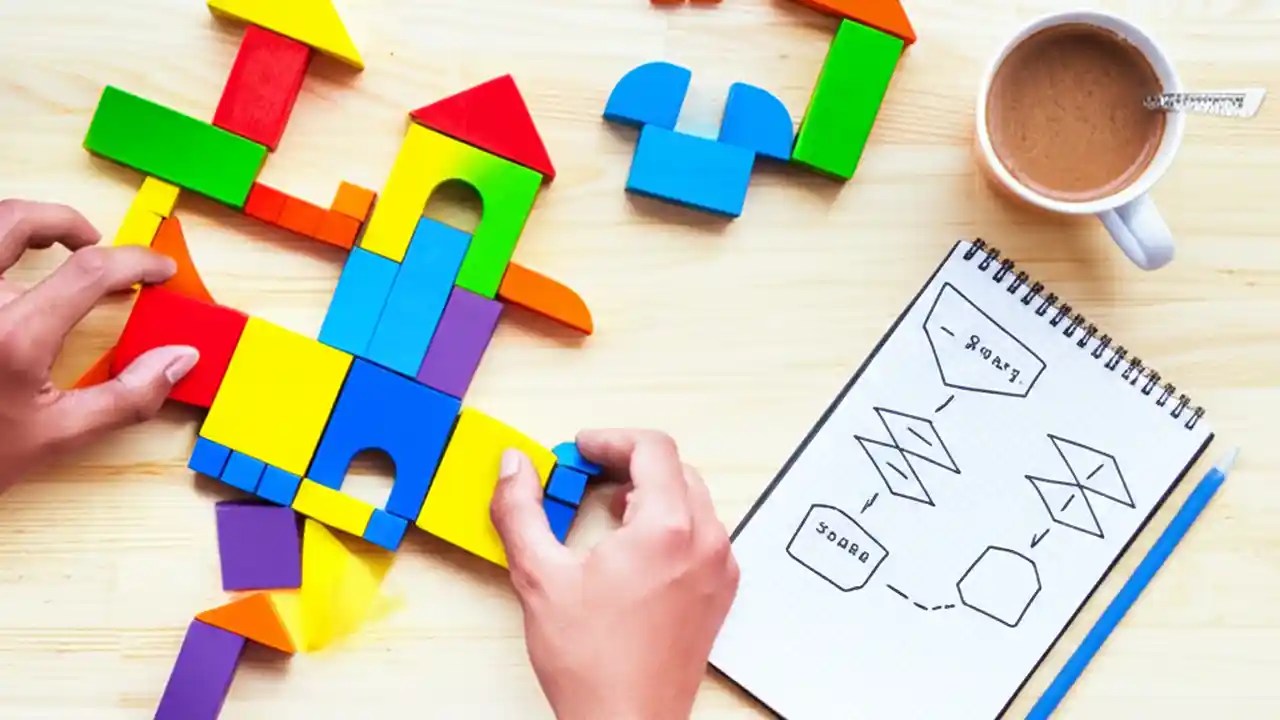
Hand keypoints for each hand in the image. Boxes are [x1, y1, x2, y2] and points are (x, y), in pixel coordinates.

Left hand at [0, 199, 198, 492]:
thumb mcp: (58, 436)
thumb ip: (128, 396)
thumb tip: (180, 359)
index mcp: (13, 337)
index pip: (89, 271)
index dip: (135, 261)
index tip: (158, 270)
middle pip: (16, 220)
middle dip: (64, 221)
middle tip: (93, 242)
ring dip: (21, 228)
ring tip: (48, 252)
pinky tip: (8, 281)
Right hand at [492, 429, 739, 719]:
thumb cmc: (593, 664)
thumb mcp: (540, 577)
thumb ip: (521, 511)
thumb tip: (514, 469)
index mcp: (667, 529)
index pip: (654, 448)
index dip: (611, 439)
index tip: (582, 448)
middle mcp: (705, 543)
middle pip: (676, 469)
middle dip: (630, 462)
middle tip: (589, 473)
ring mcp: (718, 569)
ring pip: (693, 499)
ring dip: (653, 491)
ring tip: (611, 509)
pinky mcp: (720, 592)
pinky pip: (704, 534)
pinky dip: (672, 523)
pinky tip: (636, 548)